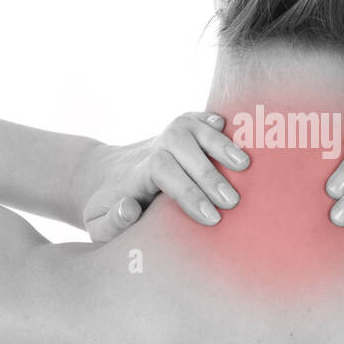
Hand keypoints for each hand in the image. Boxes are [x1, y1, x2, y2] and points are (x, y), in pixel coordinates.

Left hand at [81, 112, 249, 241]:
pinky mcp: (179, 131)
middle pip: (178, 146)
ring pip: (189, 127)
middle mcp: (151, 149)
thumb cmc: (109, 210)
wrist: (106, 175)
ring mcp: (165, 136)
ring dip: (219, 143)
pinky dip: (214, 121)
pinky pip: (196, 119)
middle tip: (232, 201)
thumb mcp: (98, 224)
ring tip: (245, 165)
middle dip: (208, 173)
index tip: (211, 218)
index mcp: (134, 174)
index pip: (160, 171)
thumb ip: (110, 222)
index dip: (187, 192)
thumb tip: (130, 206)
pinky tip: (235, 128)